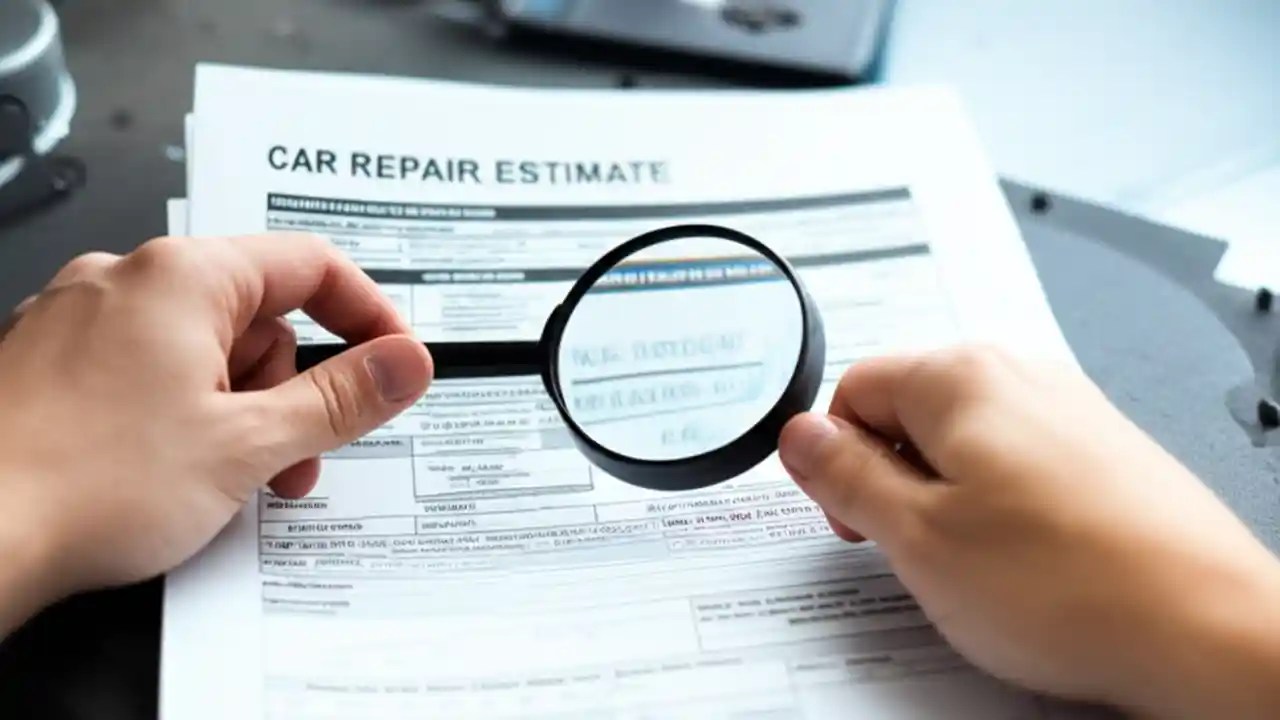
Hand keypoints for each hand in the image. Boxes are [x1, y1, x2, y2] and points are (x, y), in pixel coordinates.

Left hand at [0, 234, 431, 634]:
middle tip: (296, 458)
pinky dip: (182, 415)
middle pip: (257, 317)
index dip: (369, 315)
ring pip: (202, 352)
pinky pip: (148, 373)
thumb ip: (341, 399)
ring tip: (228, 480)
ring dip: (238, 414)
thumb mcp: (247, 444)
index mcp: (181, 277)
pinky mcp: (51, 365)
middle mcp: (125, 281)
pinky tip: (174, 473)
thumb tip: (404, 363)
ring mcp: (80, 320)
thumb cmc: (82, 484)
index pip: (311, 264)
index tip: (392, 365)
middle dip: (291, 393)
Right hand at [778, 346, 1279, 719]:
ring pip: (962, 444)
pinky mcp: (1100, 451)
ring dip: (945, 500)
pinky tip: (1021, 562)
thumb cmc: (1071, 584)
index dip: (835, 461)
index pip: (850, 391)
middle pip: (907, 412)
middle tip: (912, 547)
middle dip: (891, 480)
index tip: (853, 517)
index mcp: (960, 377)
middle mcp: (1018, 375)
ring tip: (974, 564)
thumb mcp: (915, 536)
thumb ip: (842, 474)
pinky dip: (999, 509)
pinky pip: (1015, 466)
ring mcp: (1066, 410)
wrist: (1207, 628)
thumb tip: (798, 436)